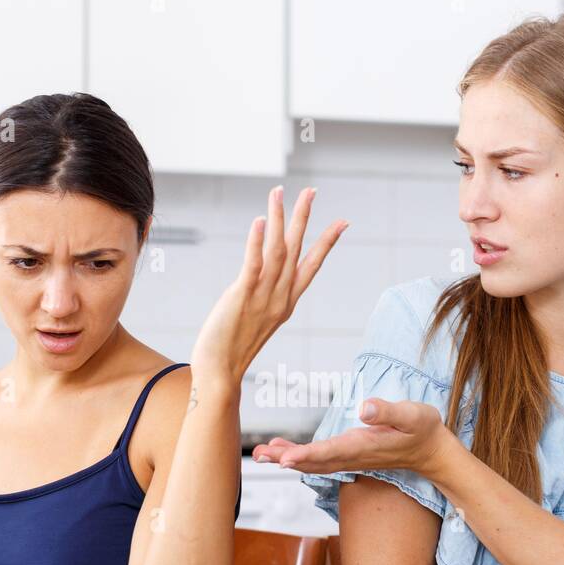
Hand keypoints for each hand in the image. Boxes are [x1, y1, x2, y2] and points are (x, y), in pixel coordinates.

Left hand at [189, 185, 346, 391]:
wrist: (221, 374)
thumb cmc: (233, 348)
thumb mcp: (256, 318)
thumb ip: (263, 296)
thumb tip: (260, 280)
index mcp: (287, 302)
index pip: (312, 266)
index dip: (327, 242)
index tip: (342, 221)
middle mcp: (280, 297)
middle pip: (297, 250)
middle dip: (304, 218)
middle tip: (312, 190)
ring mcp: (263, 297)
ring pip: (277, 251)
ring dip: (279, 220)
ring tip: (279, 192)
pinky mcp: (241, 297)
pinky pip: (253, 266)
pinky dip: (257, 242)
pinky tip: (259, 221)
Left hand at [251, 397, 450, 475]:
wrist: (431, 451)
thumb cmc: (423, 429)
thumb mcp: (413, 414)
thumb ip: (388, 410)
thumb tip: (363, 408)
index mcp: (364, 445)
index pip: (329, 452)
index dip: (305, 455)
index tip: (283, 459)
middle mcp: (352, 455)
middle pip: (312, 461)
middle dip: (284, 458)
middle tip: (257, 456)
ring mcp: (349, 458)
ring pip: (312, 463)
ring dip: (286, 458)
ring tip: (260, 454)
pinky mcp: (349, 455)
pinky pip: (318, 460)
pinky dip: (298, 456)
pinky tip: (282, 451)